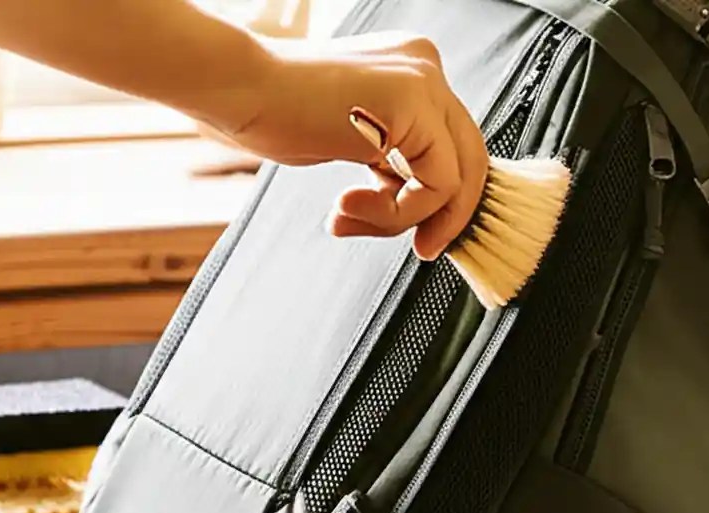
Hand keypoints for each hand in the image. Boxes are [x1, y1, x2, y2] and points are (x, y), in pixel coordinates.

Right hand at [224, 33, 488, 260]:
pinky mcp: (415, 103)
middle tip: (421, 250)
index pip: (453, 145)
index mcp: (412, 69)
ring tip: (345, 216)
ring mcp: (424, 81)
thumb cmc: (275, 112)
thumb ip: (393, 160)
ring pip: (456, 178)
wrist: (238, 87)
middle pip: (469, 160)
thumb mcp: (351, 139)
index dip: (440, 200)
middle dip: (442, 216)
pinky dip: (398, 213)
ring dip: (401, 218)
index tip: (417, 236)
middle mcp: (425, 66)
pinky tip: (345, 206)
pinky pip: (438, 185)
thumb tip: (424, 208)